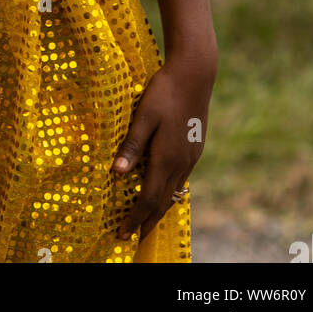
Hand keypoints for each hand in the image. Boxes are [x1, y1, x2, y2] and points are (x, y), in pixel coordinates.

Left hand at [113, 52, 216, 241]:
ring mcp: (191, 156)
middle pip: (163, 201)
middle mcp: (182, 163)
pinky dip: (169, 192)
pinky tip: (164, 191)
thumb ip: (131, 145)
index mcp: (167, 158)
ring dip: (159, 209)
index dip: (135, 218)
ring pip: (173, 192)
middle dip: (147, 220)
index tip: (123, 233)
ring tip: (146, 220)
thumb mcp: (143, 116)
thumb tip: (117, 173)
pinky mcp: (195, 148)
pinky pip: (181, 180)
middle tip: (132, 236)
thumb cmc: (165, 92)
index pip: (149, 198)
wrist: (195, 74)